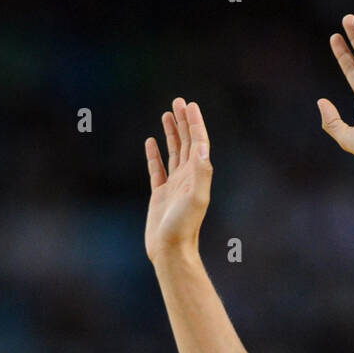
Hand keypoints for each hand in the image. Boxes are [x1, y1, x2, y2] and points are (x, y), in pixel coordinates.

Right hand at [144, 97, 211, 262]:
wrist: (171, 251)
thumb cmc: (184, 228)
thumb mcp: (196, 199)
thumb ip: (201, 173)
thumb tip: (202, 148)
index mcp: (197, 175)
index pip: (198, 143)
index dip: (195, 123)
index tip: (190, 104)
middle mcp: (188, 178)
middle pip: (187, 143)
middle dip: (184, 121)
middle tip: (178, 101)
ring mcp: (174, 185)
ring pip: (173, 152)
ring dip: (172, 133)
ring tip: (167, 114)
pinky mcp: (160, 194)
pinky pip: (157, 168)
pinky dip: (155, 154)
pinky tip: (151, 141)